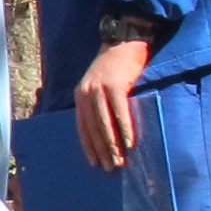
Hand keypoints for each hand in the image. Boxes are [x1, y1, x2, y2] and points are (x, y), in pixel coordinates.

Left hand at [75, 38, 149, 170]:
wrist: (125, 42)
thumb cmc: (116, 67)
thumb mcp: (100, 86)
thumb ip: (100, 105)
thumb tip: (109, 132)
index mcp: (80, 96)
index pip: (82, 127)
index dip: (88, 146)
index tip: (95, 162)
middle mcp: (85, 94)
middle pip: (93, 128)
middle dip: (102, 150)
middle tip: (111, 167)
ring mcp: (99, 90)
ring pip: (104, 123)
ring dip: (112, 144)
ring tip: (120, 160)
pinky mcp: (114, 86)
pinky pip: (119, 112)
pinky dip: (124, 129)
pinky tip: (129, 142)